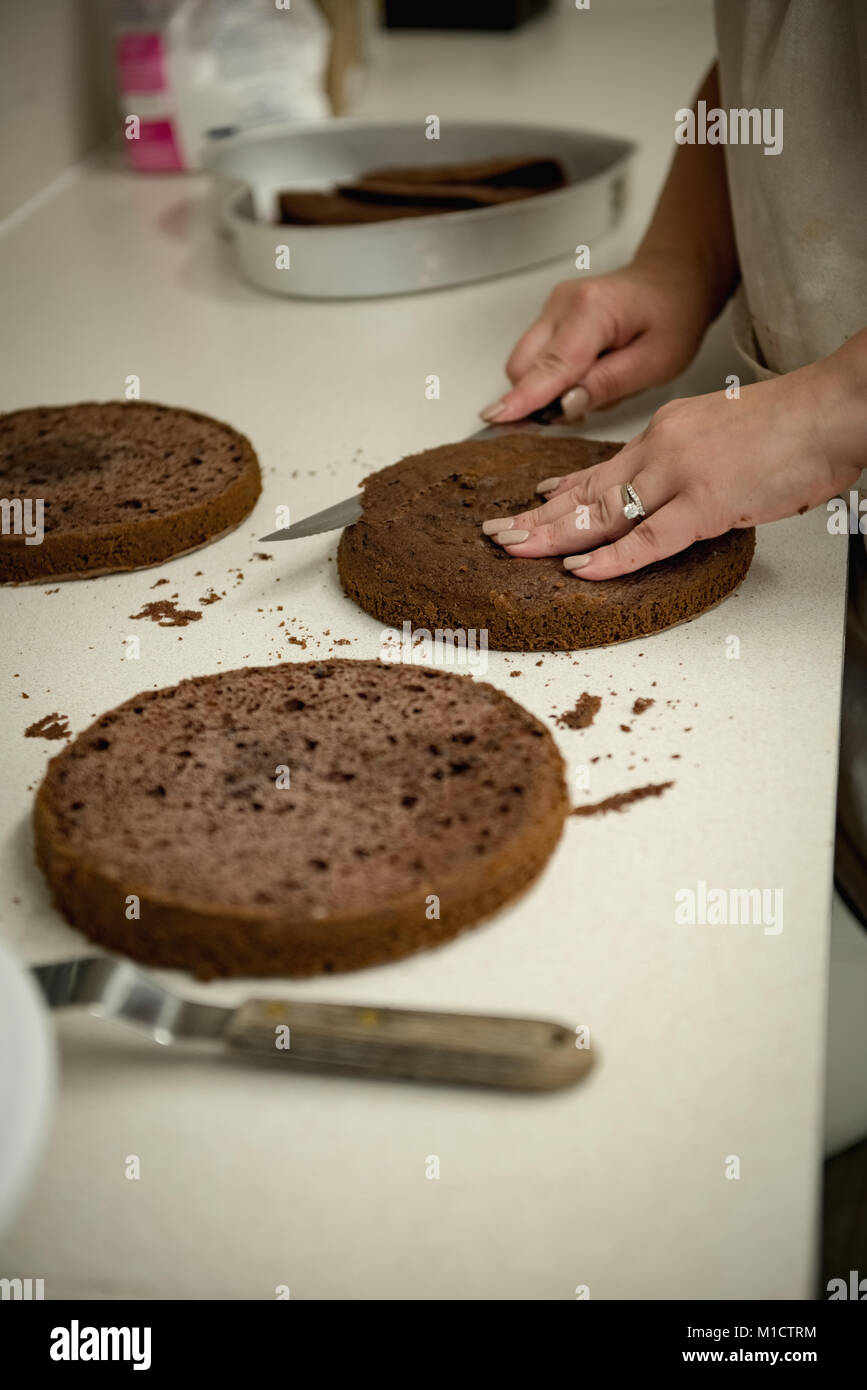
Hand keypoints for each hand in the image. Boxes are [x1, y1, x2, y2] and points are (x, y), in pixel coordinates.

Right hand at [480, 258, 718, 423]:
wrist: (672, 279)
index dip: (525, 397)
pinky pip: (534, 359)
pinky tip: (585, 373)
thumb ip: (608, 384)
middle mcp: (563, 303)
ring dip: (548, 389)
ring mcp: (552, 308)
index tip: (499, 418)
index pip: (550, 365)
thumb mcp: (657, 361)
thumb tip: (565, 406)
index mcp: (593, 310)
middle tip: (588, 404)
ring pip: (524, 366)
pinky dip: (551, 377)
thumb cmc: (673, 314)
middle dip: (542, 398)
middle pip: (524, 368)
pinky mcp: (548, 318)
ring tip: (595, 382)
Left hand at [481, 339, 866, 579]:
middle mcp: (663, 447)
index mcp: (668, 431)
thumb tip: (674, 493)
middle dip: (539, 516)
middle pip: (589, 490)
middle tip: (498, 534)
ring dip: (554, 535)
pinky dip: (611, 558)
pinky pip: (648, 538)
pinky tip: (578, 570)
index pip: (602, 466)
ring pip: (604, 512)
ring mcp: (681, 474)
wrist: (832, 409)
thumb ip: (691, 461)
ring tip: (514, 550)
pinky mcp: (706, 501)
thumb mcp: (725, 434)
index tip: (533, 503)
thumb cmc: (793, 427)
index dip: (562, 490)